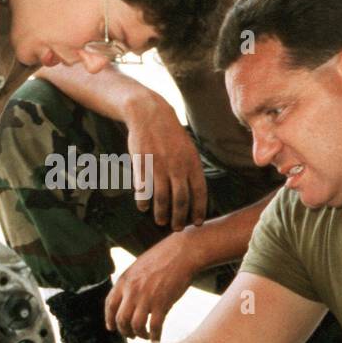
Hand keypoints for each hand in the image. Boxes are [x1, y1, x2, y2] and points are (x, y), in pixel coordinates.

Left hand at [105, 234, 198, 341]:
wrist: (183, 252)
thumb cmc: (164, 257)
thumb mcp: (139, 266)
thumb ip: (131, 282)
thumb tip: (129, 299)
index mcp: (124, 280)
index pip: (110, 305)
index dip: (109, 319)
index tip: (112, 328)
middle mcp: (132, 290)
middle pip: (121, 319)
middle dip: (125, 331)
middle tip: (131, 335)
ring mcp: (146, 297)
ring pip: (135, 326)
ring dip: (139, 335)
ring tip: (145, 336)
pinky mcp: (162, 303)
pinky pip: (154, 327)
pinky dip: (154, 336)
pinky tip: (156, 340)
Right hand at [125, 95, 207, 230]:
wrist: (149, 114)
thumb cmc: (170, 134)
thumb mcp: (188, 149)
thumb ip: (191, 170)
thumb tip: (195, 194)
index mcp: (191, 162)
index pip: (199, 192)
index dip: (198, 210)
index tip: (196, 223)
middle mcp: (177, 166)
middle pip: (180, 199)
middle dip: (179, 218)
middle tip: (176, 228)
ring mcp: (158, 166)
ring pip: (162, 197)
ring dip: (161, 213)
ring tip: (161, 221)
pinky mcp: (142, 164)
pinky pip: (143, 189)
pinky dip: (143, 201)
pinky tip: (143, 208)